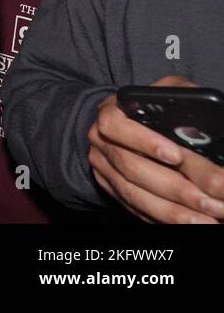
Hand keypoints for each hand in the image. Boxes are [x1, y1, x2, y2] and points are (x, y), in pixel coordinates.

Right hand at [88, 76, 223, 222]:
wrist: (127, 123)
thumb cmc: (155, 105)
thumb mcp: (167, 90)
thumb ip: (183, 97)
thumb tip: (203, 127)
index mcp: (110, 113)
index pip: (115, 126)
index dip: (143, 141)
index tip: (176, 155)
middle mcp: (101, 143)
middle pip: (132, 169)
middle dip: (176, 187)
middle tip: (212, 200)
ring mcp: (104, 170)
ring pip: (135, 195)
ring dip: (175, 211)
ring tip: (210, 218)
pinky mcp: (113, 191)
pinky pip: (138, 209)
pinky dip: (167, 218)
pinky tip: (195, 222)